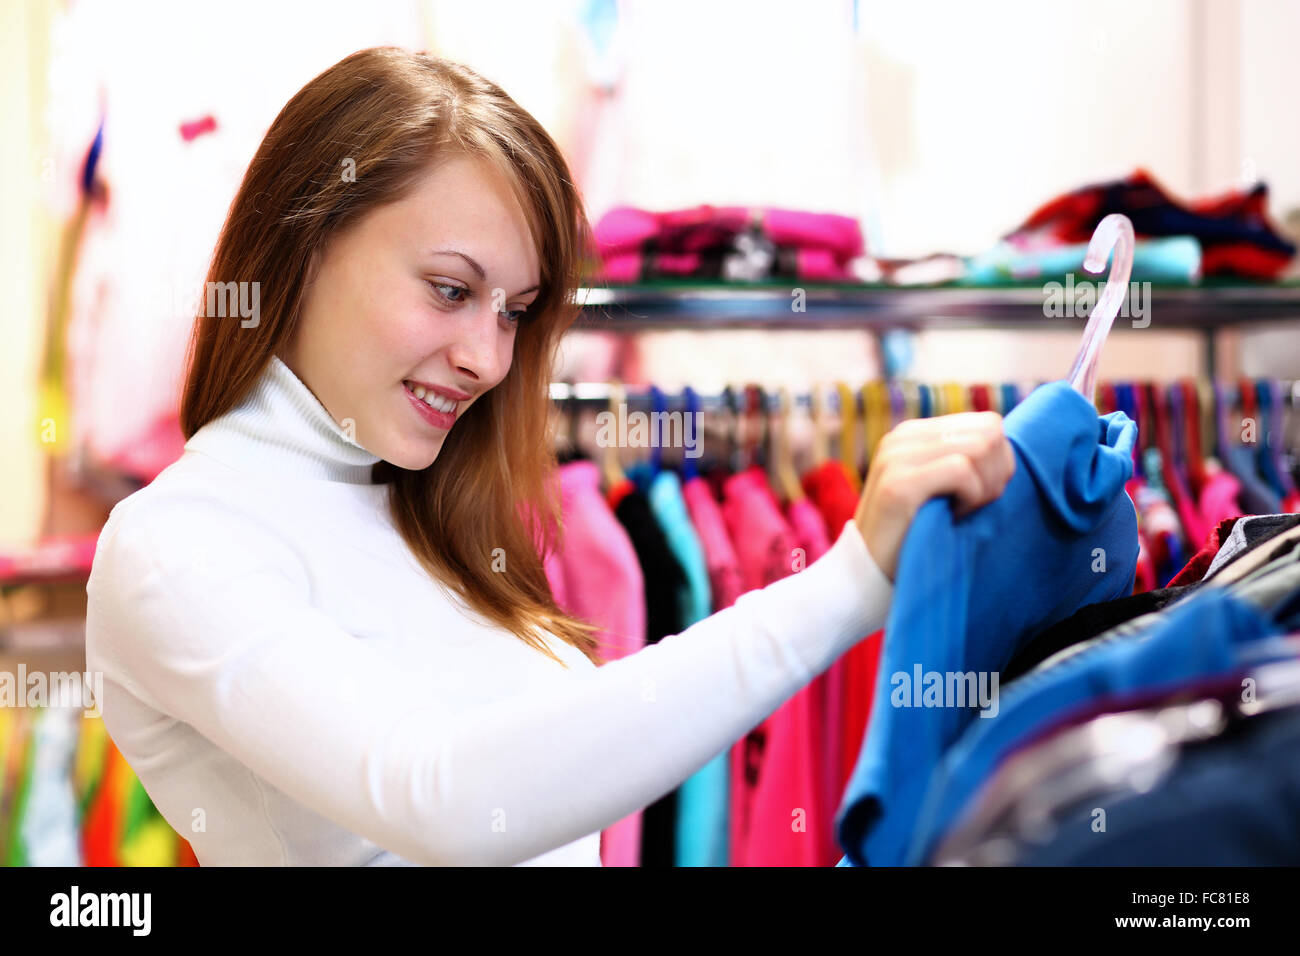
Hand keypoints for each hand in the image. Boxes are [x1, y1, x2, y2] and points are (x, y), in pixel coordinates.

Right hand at [853, 411, 1014, 580]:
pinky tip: (953, 516)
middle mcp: (903, 437)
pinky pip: (962, 471)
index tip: (983, 494)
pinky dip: (971, 498)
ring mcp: (897, 458)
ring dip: (985, 487)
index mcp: (914, 434)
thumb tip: (1006, 447)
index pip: (987, 423)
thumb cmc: (915, 534)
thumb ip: (964, 461)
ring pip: (980, 446)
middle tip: (976, 505)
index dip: (1000, 461)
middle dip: (998, 473)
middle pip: (989, 431)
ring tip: (963, 511)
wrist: (868, 574)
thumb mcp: (940, 488)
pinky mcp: (899, 484)